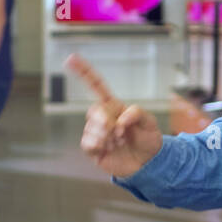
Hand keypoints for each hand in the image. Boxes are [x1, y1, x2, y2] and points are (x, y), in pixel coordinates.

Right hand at [67, 53, 161, 176]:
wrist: (147, 162)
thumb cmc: (148, 139)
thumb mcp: (150, 123)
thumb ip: (138, 114)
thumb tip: (121, 118)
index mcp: (113, 105)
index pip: (96, 85)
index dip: (84, 71)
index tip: (71, 58)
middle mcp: (101, 116)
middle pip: (94, 111)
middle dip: (107, 123)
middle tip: (121, 134)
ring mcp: (95, 132)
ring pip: (91, 129)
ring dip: (108, 137)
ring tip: (120, 142)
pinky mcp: (92, 148)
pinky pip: (87, 143)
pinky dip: (99, 146)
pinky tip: (109, 148)